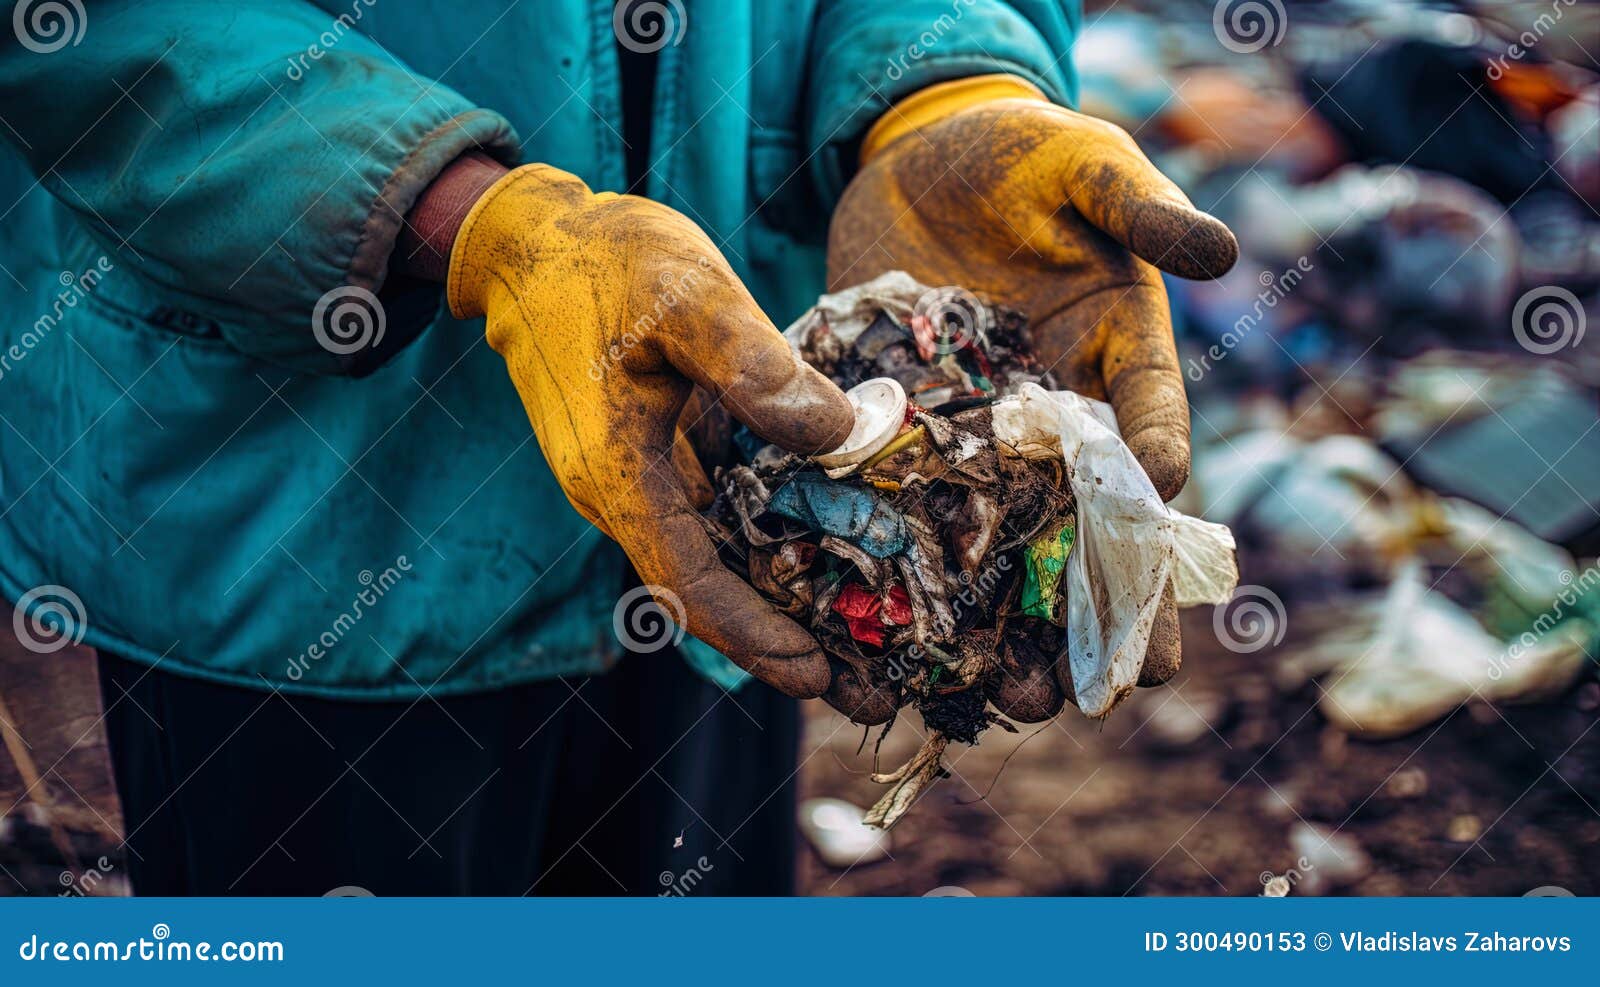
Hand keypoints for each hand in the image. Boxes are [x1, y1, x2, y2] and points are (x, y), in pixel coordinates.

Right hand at [449, 164, 853, 697]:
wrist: (533, 242)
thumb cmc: (605, 259)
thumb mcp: (686, 292)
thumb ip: (753, 365)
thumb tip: (839, 433)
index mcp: (617, 470)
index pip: (686, 579)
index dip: (750, 632)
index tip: (814, 673)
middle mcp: (621, 492)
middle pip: (707, 590)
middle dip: (783, 643)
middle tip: (868, 691)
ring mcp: (636, 478)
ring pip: (714, 560)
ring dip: (781, 603)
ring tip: (864, 646)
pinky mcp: (654, 455)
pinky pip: (714, 518)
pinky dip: (768, 546)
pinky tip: (825, 553)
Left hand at [827, 76, 1237, 695]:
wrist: (919, 155)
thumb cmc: (1022, 153)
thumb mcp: (1084, 165)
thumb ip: (1139, 207)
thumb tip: (1224, 248)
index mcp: (1117, 355)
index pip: (1151, 428)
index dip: (1158, 483)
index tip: (1162, 536)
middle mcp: (1057, 410)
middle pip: (1089, 517)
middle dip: (1107, 600)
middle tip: (1120, 688)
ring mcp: (982, 432)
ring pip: (1009, 538)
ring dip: (1018, 621)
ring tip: (1019, 703)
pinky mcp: (911, 434)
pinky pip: (917, 511)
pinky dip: (918, 574)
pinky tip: (910, 643)